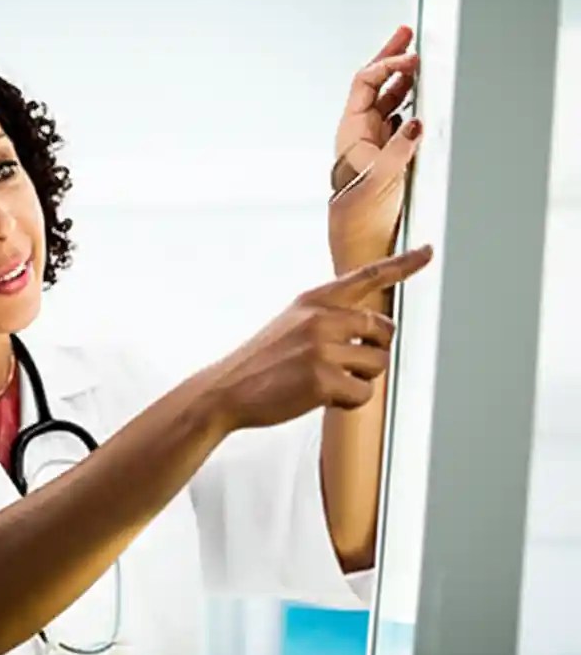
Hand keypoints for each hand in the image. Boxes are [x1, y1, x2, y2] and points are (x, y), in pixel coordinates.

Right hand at [208, 246, 432, 430]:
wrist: (226, 389)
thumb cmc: (260, 361)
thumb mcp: (290, 323)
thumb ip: (327, 317)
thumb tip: (370, 329)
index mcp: (313, 300)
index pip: (366, 276)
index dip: (402, 264)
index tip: (428, 252)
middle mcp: (321, 318)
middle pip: (384, 329)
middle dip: (372, 350)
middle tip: (344, 364)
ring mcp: (322, 347)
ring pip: (378, 363)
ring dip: (359, 379)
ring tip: (325, 381)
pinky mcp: (322, 379)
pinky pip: (364, 393)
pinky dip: (349, 402)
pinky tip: (323, 398)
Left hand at [330, 27, 422, 273]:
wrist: (359, 250)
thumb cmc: (362, 220)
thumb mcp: (383, 181)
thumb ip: (399, 150)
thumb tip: (415, 121)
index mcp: (350, 134)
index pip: (365, 84)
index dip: (388, 65)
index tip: (413, 58)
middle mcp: (357, 136)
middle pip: (373, 86)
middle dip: (389, 59)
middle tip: (406, 33)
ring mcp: (370, 147)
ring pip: (386, 103)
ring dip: (402, 81)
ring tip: (417, 61)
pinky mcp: (383, 161)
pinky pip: (394, 124)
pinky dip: (407, 106)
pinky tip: (416, 101)